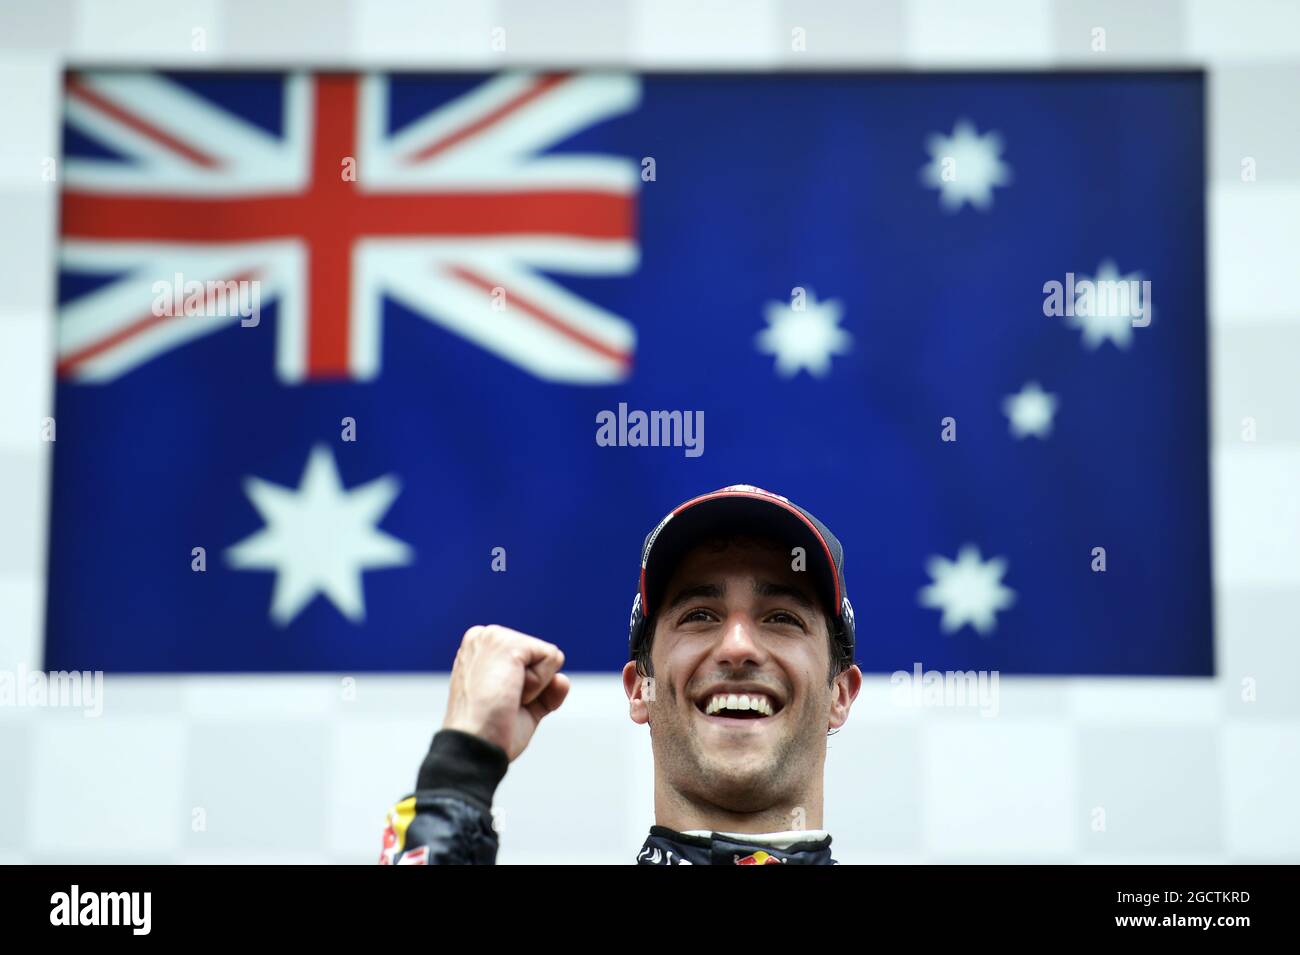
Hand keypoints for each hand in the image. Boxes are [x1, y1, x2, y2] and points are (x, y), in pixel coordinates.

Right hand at [442, 625, 569, 761]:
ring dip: (536, 687)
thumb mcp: (523, 708)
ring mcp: (494, 637)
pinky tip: (512, 694)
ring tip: (505, 699)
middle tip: (503, 703)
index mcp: (481, 649)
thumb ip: (546, 690)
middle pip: (542, 656)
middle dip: (534, 686)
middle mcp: (484, 636)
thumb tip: (562, 679)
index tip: (500, 703)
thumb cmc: (491, 734)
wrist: (474, 748)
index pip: (531, 659)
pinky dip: (540, 684)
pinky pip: (552, 658)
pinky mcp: (508, 644)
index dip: (528, 688)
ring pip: (549, 657)